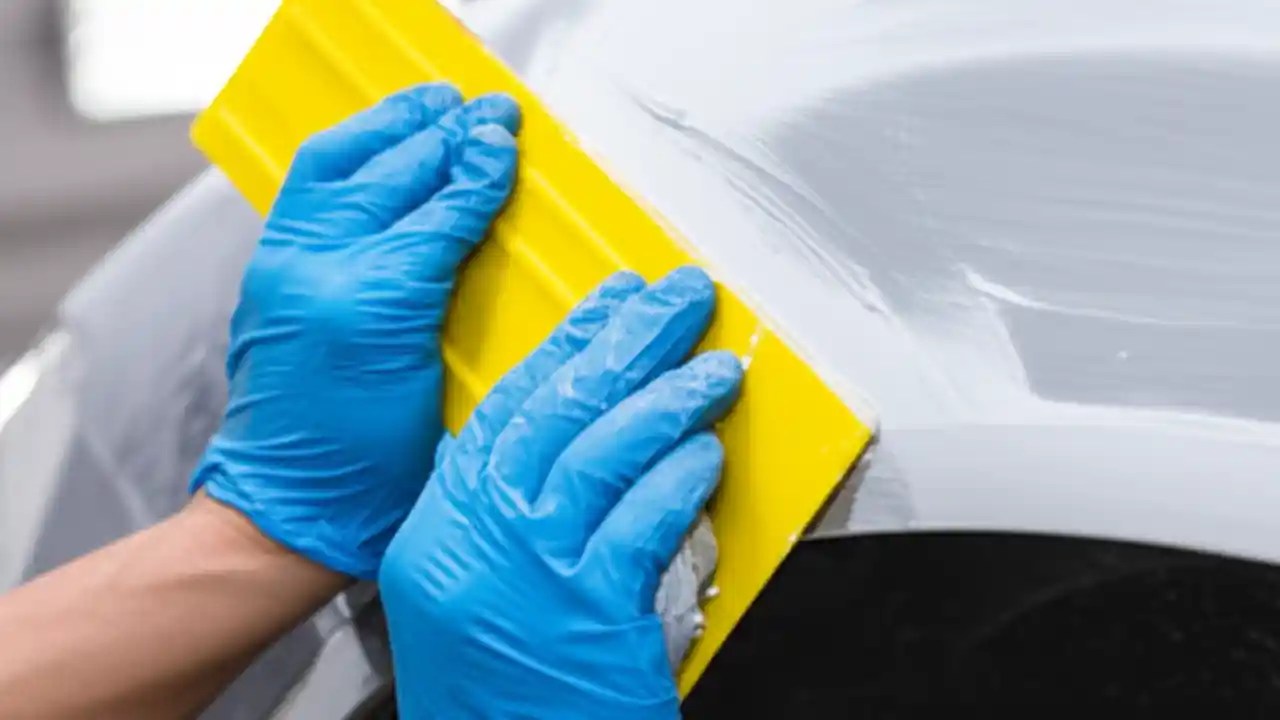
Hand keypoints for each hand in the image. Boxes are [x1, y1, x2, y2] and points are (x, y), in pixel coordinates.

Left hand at [191, 84, 520, 577]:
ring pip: (342, 168)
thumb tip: (483, 227)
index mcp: (373, 306)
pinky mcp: (269, 276)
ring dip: (390, 128)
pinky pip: (307, 191)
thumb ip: (455, 296)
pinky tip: (375, 141)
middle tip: (486, 113)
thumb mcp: (444, 392)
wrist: (293, 514)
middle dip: (443, 137)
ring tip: (431, 104)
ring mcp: (284, 271)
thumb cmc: (375, 473)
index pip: (439, 213)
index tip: (506, 140)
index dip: (478, 172)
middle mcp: (319, 275)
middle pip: (394, 178)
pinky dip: (344, 154)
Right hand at [379, 267, 742, 718]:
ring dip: (668, 400)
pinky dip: (678, 479)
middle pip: (558, 411)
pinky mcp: (589, 612)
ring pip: (603, 453)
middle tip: (677, 299)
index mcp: (443, 526)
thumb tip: (557, 442)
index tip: (611, 303)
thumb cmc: (492, 694)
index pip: (508, 409)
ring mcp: (531, 572)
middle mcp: (477, 538)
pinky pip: (642, 521)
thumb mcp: (463, 593)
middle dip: (627, 342)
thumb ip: (497, 515)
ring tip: (712, 368)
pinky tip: (705, 452)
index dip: (566, 345)